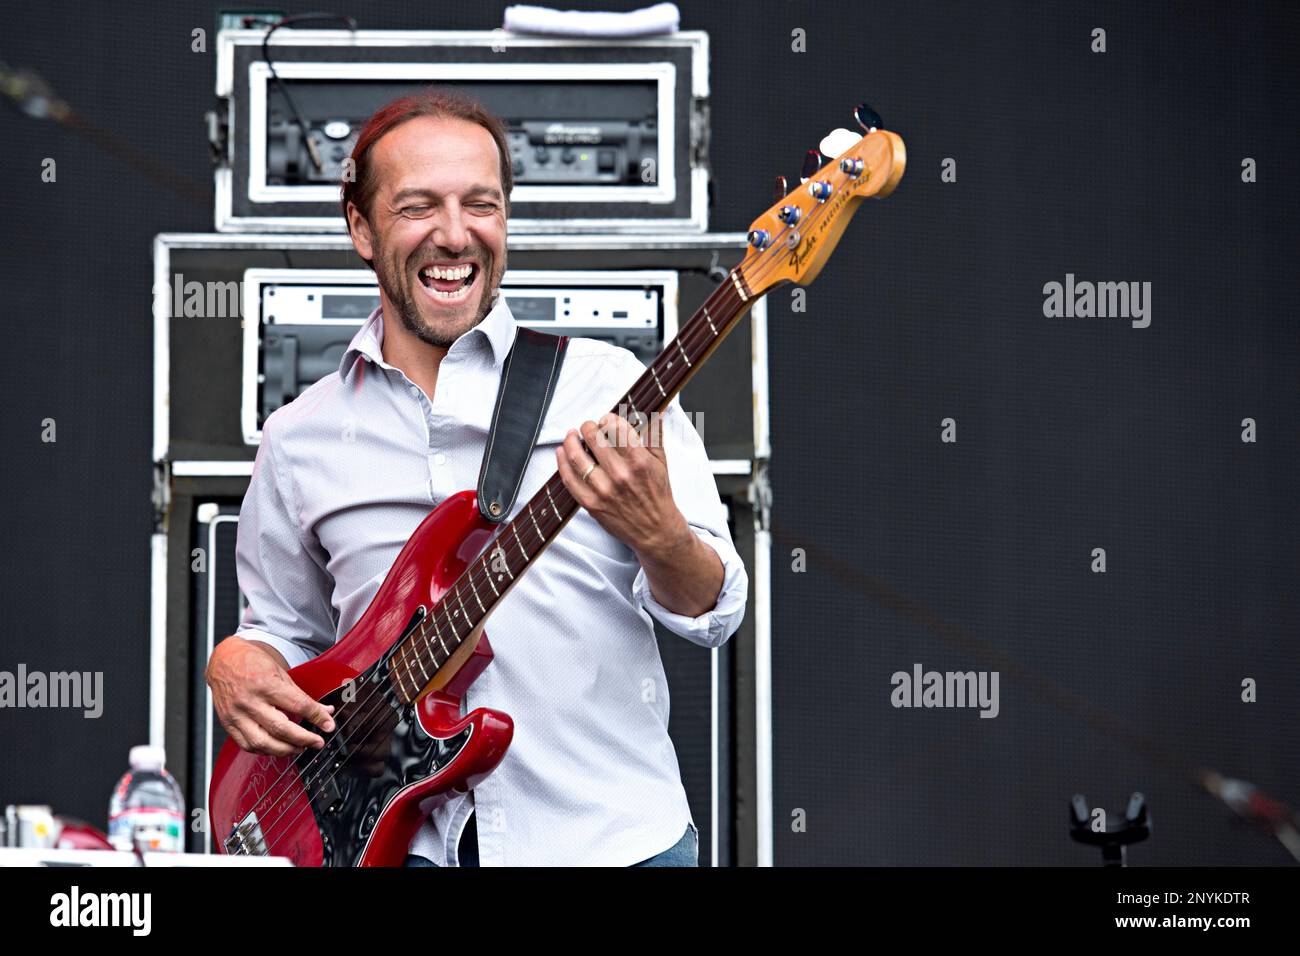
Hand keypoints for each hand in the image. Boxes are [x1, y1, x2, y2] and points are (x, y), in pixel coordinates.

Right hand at [206, 637, 335, 756]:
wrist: (224, 661)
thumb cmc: (253, 664)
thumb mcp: (282, 673)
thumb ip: (302, 696)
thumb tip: (325, 711)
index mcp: (266, 684)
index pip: (298, 705)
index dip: (317, 717)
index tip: (329, 725)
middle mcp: (249, 701)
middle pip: (280, 728)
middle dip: (304, 739)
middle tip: (317, 742)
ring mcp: (236, 714)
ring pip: (262, 742)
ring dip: (285, 750)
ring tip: (299, 748)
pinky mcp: (228, 724)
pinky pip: (247, 745)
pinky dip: (265, 751)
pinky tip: (278, 748)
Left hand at [555, 411, 690, 556]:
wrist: (655, 530)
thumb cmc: (658, 495)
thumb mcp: (661, 462)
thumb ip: (654, 436)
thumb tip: (654, 413)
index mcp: (639, 461)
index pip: (616, 428)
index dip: (608, 418)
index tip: (606, 419)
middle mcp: (620, 475)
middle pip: (594, 438)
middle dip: (588, 427)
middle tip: (589, 426)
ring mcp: (604, 490)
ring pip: (577, 457)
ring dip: (571, 440)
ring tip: (572, 435)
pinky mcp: (591, 504)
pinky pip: (569, 480)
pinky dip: (562, 462)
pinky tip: (561, 452)